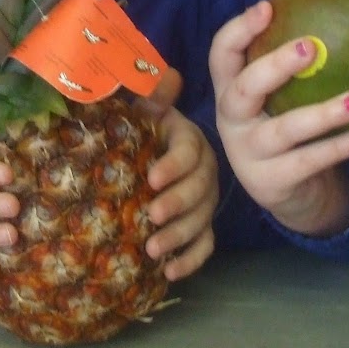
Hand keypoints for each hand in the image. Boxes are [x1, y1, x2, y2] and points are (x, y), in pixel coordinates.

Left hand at [135, 91, 217, 281]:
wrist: (152, 152)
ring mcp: (206, 200)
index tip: (151, 178)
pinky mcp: (204, 225)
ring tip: (153, 251)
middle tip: (151, 216)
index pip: (187, 151)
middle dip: (177, 205)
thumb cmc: (142, 129)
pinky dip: (191, 260)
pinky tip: (170, 273)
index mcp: (189, 139)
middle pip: (199, 189)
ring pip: (202, 220)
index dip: (173, 165)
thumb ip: (150, 95)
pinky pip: (206, 245)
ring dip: (180, 237)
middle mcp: (204, 170)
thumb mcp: (143, 109)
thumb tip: (166, 74)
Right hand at [209, 0, 348, 237]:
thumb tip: (329, 8)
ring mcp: (247, 153)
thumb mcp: (275, 98)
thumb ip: (288, 65)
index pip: (221, 54)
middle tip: (311, 47)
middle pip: (244, 88)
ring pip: (282, 131)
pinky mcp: (270, 183)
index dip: (239, 30)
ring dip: (321, 114)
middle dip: (275, 66)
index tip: (267, 6)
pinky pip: (306, 163)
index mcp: (229, 90)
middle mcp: (231, 119)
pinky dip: (336, 148)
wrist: (290, 194)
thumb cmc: (285, 128)